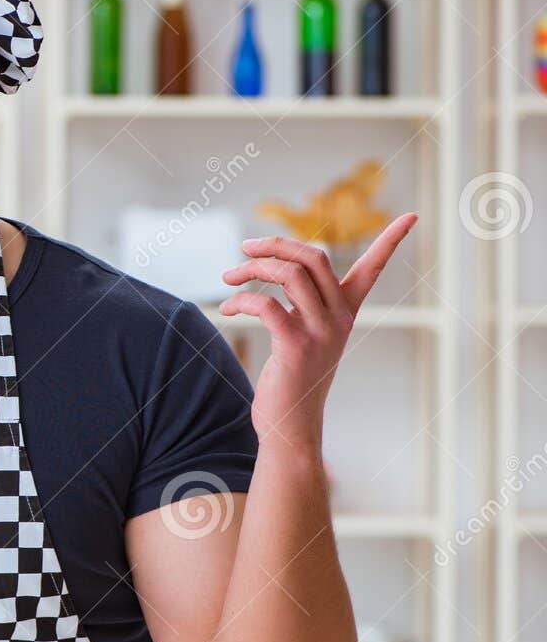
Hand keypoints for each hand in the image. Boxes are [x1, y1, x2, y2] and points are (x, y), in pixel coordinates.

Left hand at [218, 214, 417, 449]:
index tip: (412, 215)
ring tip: (229, 278)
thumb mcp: (303, 335)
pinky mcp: (295, 347)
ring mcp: (320, 333)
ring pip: (289, 275)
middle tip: (246, 248)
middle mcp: (339, 319)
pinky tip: (228, 310)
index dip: (390, 241)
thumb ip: (300, 302)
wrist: (290, 426)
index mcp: (346, 312)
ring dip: (252, 269)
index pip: (373, 269)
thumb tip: (275, 267)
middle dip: (276, 244)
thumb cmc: (291, 378)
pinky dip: (241, 301)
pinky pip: (266, 306)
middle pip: (314, 258)